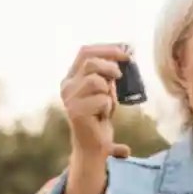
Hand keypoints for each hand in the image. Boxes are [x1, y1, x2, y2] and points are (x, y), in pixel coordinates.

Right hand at [59, 43, 133, 163]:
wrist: (93, 145)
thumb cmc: (100, 115)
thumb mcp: (105, 88)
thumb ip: (108, 72)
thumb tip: (125, 52)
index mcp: (71, 76)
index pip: (85, 52)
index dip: (107, 48)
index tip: (126, 51)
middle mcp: (67, 85)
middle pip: (90, 62)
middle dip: (110, 66)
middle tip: (120, 76)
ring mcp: (69, 98)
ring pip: (96, 81)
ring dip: (108, 91)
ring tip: (106, 104)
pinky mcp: (76, 111)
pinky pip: (102, 99)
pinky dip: (108, 106)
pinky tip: (102, 116)